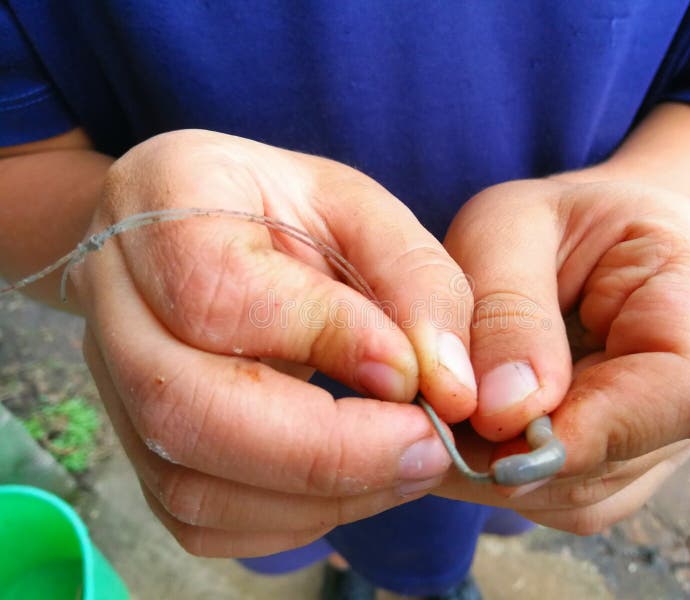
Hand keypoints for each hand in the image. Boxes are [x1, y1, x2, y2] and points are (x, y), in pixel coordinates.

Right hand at [72, 130, 478, 555]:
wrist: (199, 229)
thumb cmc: (282, 210)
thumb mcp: (358, 208)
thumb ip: (412, 279)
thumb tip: (449, 387)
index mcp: (162, 206)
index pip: (217, 295)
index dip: (324, 339)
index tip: (413, 373)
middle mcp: (116, 305)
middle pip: (186, 410)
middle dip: (327, 450)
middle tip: (427, 447)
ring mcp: (114, 386)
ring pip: (191, 484)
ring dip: (321, 496)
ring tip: (407, 465)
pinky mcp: (142, 449)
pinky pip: (202, 520)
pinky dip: (294, 520)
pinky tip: (355, 483)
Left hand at [436, 178, 689, 533]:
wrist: (574, 231)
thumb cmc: (542, 218)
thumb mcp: (506, 227)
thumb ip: (507, 311)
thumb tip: (508, 415)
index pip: (682, 388)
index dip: (595, 431)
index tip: (500, 441)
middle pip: (634, 453)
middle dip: (529, 459)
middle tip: (438, 436)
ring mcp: (671, 416)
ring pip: (601, 489)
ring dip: (515, 476)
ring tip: (446, 433)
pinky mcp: (631, 448)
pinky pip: (578, 495)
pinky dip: (518, 480)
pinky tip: (475, 442)